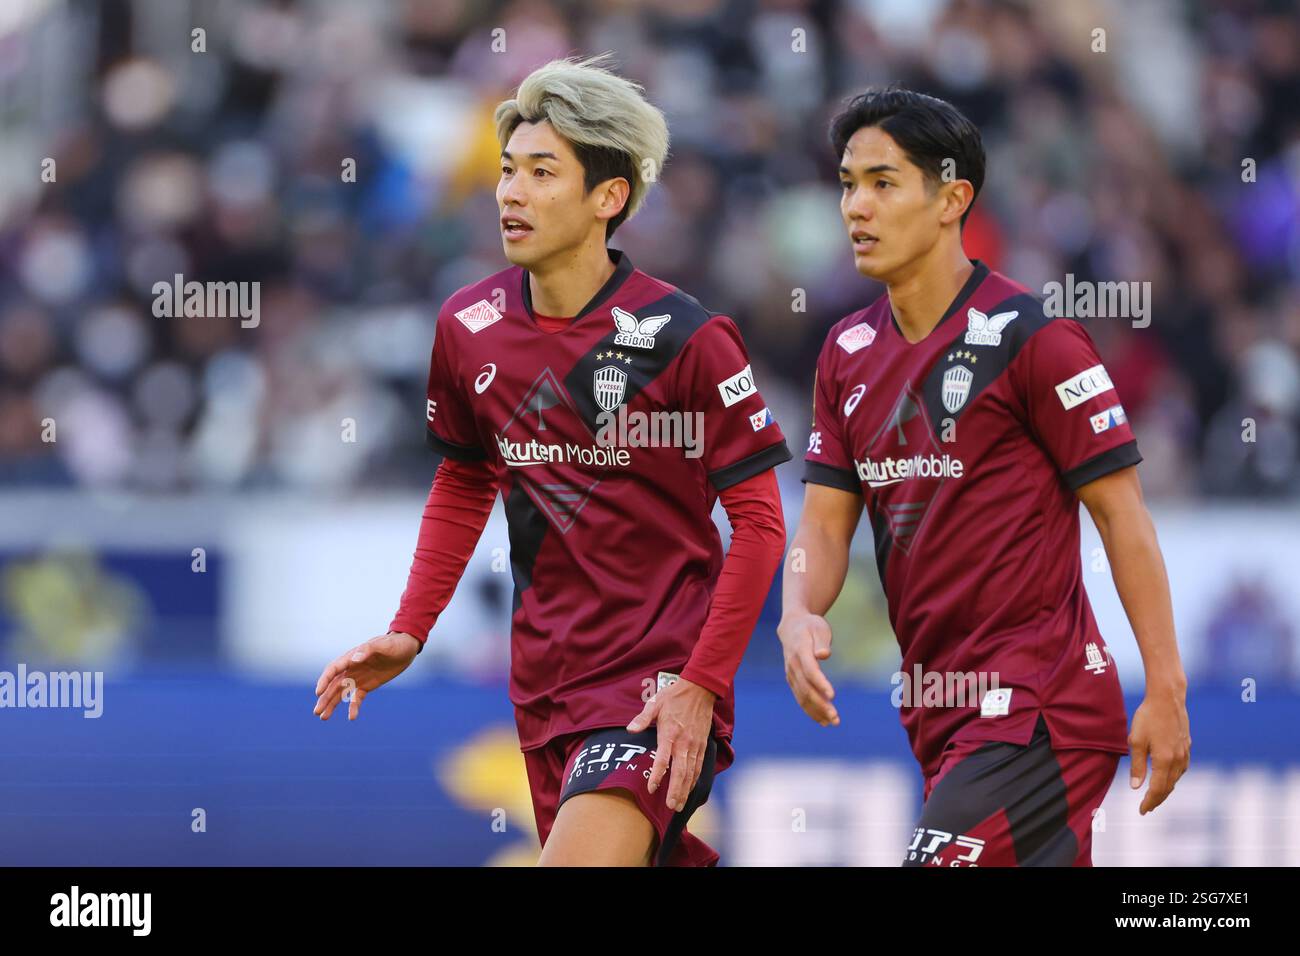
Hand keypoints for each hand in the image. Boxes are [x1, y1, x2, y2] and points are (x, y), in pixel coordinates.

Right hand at [313, 632, 420, 720]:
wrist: (406, 647)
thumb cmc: (394, 643)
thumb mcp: (384, 645)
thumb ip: (368, 650)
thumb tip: (353, 659)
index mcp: (351, 657)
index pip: (333, 669)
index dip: (324, 680)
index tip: (318, 693)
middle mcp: (351, 668)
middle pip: (333, 685)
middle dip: (324, 698)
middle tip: (316, 712)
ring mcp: (358, 678)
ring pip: (341, 693)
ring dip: (332, 705)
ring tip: (323, 718)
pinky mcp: (367, 685)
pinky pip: (357, 698)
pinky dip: (353, 707)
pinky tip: (351, 717)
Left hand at [627, 678, 715, 811]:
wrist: (699, 689)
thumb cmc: (674, 696)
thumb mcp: (655, 704)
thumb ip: (642, 718)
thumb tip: (630, 729)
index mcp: (670, 733)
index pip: (663, 759)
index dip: (657, 775)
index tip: (651, 789)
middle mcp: (684, 743)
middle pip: (680, 772)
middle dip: (676, 791)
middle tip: (671, 806)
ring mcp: (695, 745)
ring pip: (691, 773)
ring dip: (686, 790)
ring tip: (679, 805)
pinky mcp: (702, 745)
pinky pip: (699, 766)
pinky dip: (695, 780)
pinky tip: (690, 789)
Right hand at [777, 612, 838, 725]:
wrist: (791, 627)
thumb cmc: (810, 626)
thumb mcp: (819, 627)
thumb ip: (822, 641)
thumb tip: (823, 655)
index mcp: (800, 650)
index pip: (810, 670)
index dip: (820, 683)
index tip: (832, 695)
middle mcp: (793, 664)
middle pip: (806, 688)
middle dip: (820, 704)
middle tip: (835, 717)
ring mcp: (791, 674)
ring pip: (802, 696)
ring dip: (816, 711)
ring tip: (832, 722)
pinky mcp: (792, 680)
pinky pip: (800, 697)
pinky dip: (810, 710)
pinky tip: (823, 720)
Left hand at [1128, 685, 1190, 813]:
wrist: (1168, 699)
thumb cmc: (1148, 717)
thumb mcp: (1136, 741)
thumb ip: (1137, 766)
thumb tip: (1135, 787)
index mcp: (1164, 760)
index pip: (1157, 789)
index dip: (1149, 802)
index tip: (1141, 811)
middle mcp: (1178, 760)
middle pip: (1168, 787)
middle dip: (1157, 800)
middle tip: (1146, 808)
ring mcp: (1184, 753)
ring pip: (1176, 779)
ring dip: (1165, 790)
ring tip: (1155, 796)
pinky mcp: (1187, 747)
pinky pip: (1181, 769)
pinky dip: (1173, 778)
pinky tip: (1167, 777)